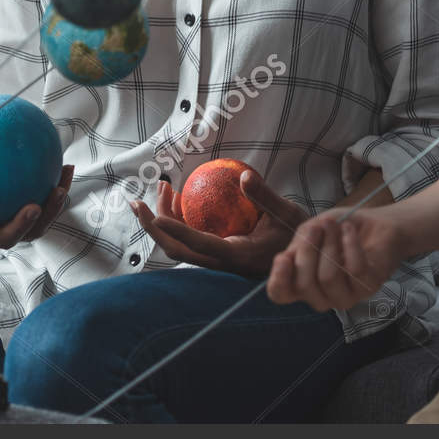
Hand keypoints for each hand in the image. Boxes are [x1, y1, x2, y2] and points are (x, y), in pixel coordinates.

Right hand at [0, 123, 73, 249]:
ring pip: (35, 229)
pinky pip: (52, 208)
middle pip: (5, 237)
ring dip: (49, 211)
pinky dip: (60, 188)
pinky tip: (67, 167)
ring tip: (57, 190)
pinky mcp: (39, 221)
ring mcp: (18, 229)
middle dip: (19, 226)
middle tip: (32, 207)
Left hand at [130, 171, 309, 276]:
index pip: (199, 244)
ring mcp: (216, 259)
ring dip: (163, 220)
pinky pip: (189, 239)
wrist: (300, 260)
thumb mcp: (287, 213)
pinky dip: (178, 221)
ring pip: (180, 245)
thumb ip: (264, 196)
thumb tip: (244, 175)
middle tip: (138, 202)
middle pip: (177, 250)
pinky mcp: (216, 254)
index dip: (177, 231)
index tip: (158, 217)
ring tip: (163, 189)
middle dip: (154, 227)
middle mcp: (221, 262)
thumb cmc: (296, 235)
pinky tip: (180, 199)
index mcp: (236, 255)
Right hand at [266, 206, 409, 312]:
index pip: (280, 294)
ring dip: (330, 244)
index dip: (278, 279)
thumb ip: (299, 244)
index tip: (283, 257)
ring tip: (335, 225)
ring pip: (327, 278)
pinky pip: (354, 270)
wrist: (378, 224)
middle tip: (318, 226)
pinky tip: (349, 230)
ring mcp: (345, 296)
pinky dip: (350, 244)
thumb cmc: (341, 229)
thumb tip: (288, 256)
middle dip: (308, 250)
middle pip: (303, 285)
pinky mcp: (368, 287)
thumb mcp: (313, 230)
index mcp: (302, 283)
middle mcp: (321, 296)